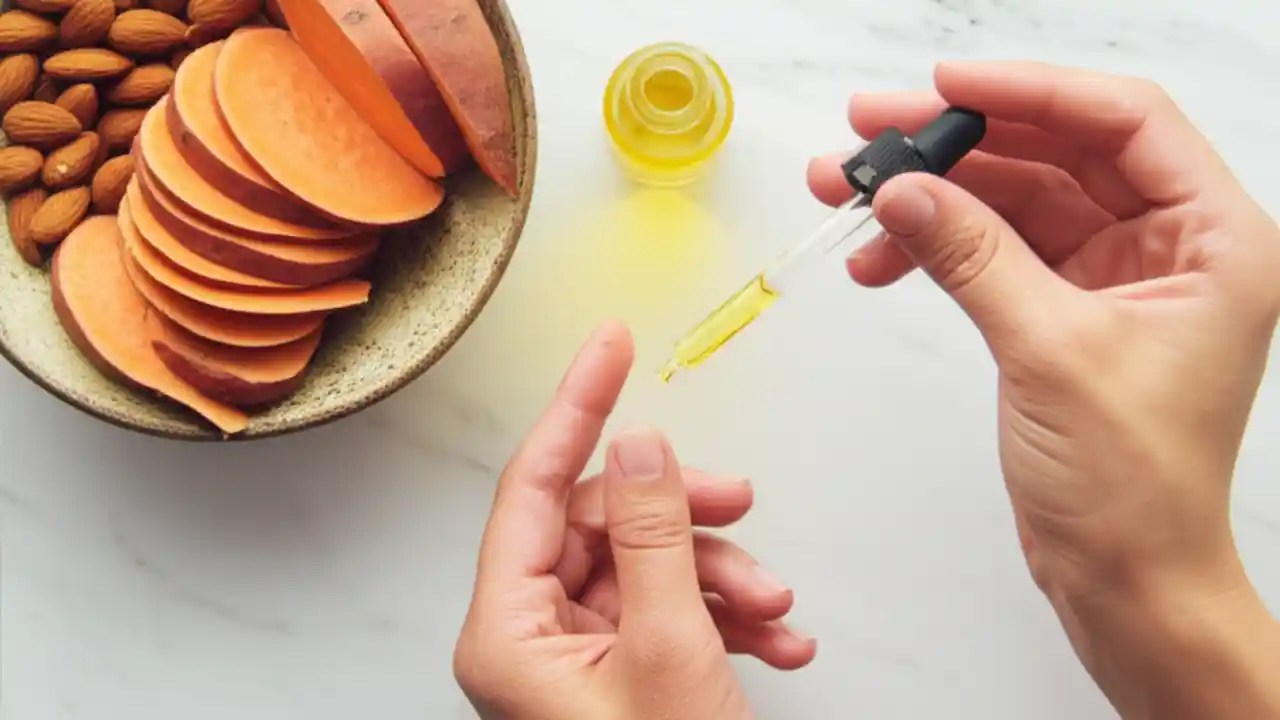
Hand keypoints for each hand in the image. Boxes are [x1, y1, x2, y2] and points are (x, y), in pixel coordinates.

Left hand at [454, 322, 815, 719]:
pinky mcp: (621, 676)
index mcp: (508, 631)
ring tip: (775, 609)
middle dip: (687, 518)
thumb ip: (655, 534)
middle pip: (606, 525)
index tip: (609, 344)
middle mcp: (531, 639)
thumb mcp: (670, 649)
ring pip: (649, 566)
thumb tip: (640, 441)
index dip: (577, 406)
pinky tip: (776, 639)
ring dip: (723, 575)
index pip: (534, 486)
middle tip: (741, 507)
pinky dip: (725, 616)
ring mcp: (578, 660)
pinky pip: (670, 613)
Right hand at [809, 61, 1279, 718]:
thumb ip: (973, 259)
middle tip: (873, 131)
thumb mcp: (1051, 353)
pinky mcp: (1063, 310)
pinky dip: (937, 248)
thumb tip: (904, 189)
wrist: (1124, 577)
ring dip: (932, 194)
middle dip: (959, 141)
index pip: (1124, 122)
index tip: (947, 86)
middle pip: (1056, 153)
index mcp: (1214, 239)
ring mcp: (1112, 277)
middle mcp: (1169, 245)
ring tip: (850, 189)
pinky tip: (882, 257)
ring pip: (1014, 200)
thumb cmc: (1134, 487)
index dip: (1032, 90)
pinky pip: (993, 251)